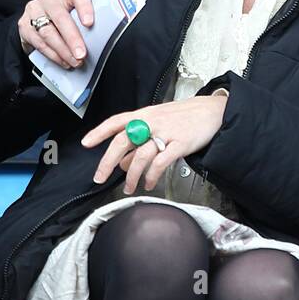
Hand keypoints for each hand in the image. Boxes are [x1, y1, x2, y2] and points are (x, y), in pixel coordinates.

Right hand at [19, 0, 93, 68]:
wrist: (41, 17)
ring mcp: (34, 10)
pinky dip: (52, 54)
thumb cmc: (68, 16)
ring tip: (74, 61)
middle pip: (60, 17)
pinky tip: (63, 61)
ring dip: (62, 51)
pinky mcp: (24, 24)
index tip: (90, 23)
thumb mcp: (79, 13)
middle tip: (81, 54)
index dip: (84, 8)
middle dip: (72, 39)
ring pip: (48, 32)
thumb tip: (104, 40)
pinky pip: (38, 42)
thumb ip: (88, 21)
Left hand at [81, 94, 228, 193]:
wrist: (213, 111)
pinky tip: (148, 183)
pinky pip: (160, 163)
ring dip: (131, 176)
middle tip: (100, 177)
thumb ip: (140, 141)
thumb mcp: (159, 123)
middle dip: (108, 162)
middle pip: (123, 141)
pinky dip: (151, 176)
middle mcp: (152, 122)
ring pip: (140, 156)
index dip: (99, 132)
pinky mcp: (179, 144)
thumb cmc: (185, 117)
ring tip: (129, 188)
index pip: (116, 122)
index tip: (86, 143)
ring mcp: (166, 133)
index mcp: (145, 115)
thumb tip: (121, 161)